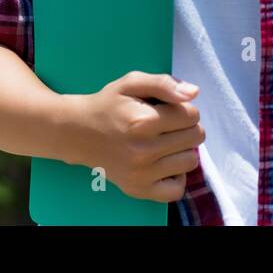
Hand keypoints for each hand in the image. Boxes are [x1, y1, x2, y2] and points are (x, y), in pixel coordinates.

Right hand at [64, 71, 204, 202]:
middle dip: (187, 127)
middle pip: (195, 137)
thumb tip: (194, 93)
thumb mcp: (131, 83)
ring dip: (183, 149)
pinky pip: (177, 190)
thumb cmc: (109, 105)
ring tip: (164, 142)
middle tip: (168, 125)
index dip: (184, 108)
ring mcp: (141, 174)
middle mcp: (143, 151)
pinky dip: (176, 176)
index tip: (169, 109)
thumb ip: (164, 83)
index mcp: (143, 121)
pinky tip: (163, 163)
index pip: (192, 115)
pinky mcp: (138, 190)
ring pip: (191, 161)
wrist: (78, 133)